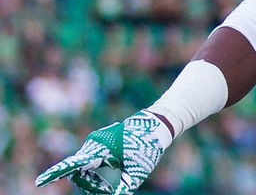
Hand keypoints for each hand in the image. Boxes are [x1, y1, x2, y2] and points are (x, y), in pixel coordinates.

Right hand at [35, 110, 168, 194]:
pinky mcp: (99, 142)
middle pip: (78, 172)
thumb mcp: (137, 173)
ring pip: (82, 168)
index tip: (40, 182)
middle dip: (88, 186)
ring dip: (91, 180)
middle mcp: (94, 143)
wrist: (157, 125)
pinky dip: (93, 173)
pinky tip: (107, 178)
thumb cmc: (147, 147)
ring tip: (109, 186)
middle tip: (108, 191)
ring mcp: (95, 141)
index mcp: (102, 149)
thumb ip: (122, 190)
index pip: (73, 164)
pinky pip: (88, 162)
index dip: (55, 174)